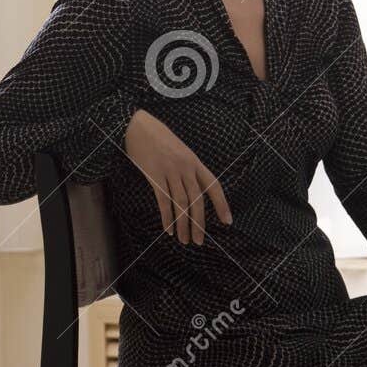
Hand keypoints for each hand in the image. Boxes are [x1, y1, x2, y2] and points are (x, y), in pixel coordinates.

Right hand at [123, 108, 232, 244]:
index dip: (221, 204)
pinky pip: (163, 201)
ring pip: (181, 204)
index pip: (213, 186)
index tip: (228, 221)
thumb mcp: (180, 150)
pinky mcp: (153, 176)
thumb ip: (188, 169)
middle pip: (197, 200)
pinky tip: (169, 230)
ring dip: (183, 225)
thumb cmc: (159, 138)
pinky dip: (167, 218)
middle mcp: (186, 168)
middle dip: (199, 223)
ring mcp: (170, 172)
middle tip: (199, 241)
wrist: (138, 125)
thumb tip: (192, 192)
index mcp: (195, 161)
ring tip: (185, 240)